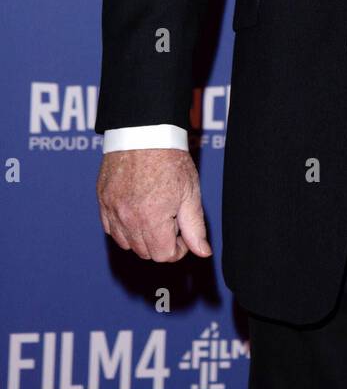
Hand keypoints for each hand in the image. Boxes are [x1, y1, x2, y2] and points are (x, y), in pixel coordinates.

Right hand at [96, 149, 211, 261]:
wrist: (144, 132)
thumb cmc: (170, 159)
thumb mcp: (190, 192)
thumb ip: (195, 227)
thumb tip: (202, 252)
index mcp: (152, 218)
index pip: (163, 255)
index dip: (178, 249)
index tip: (183, 234)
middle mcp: (128, 219)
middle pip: (145, 252)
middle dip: (161, 242)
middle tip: (171, 219)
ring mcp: (112, 210)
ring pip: (126, 244)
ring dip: (142, 238)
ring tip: (154, 214)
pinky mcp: (102, 200)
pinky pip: (110, 229)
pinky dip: (123, 228)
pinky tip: (137, 212)